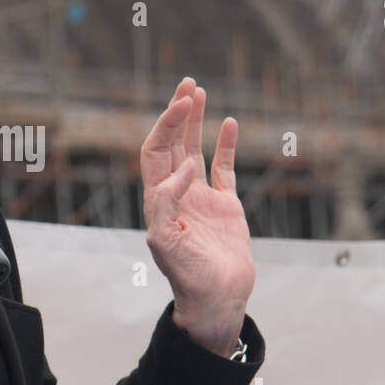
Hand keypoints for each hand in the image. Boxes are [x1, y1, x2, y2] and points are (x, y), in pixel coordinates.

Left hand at [140, 77, 254, 356]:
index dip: (164, 126)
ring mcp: (201, 197)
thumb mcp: (165, 240)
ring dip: (195, 121)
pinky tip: (229, 122)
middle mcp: (176, 193)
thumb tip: (183, 166)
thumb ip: (167, 200)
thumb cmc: (187, 276)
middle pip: (172, 143)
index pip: (155, 151)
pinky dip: (225, 144)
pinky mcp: (225, 206)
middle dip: (176, 113)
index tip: (179, 106)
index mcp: (157, 199)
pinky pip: (223, 167)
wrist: (216, 300)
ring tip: (198, 91)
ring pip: (195, 149)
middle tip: (186, 84)